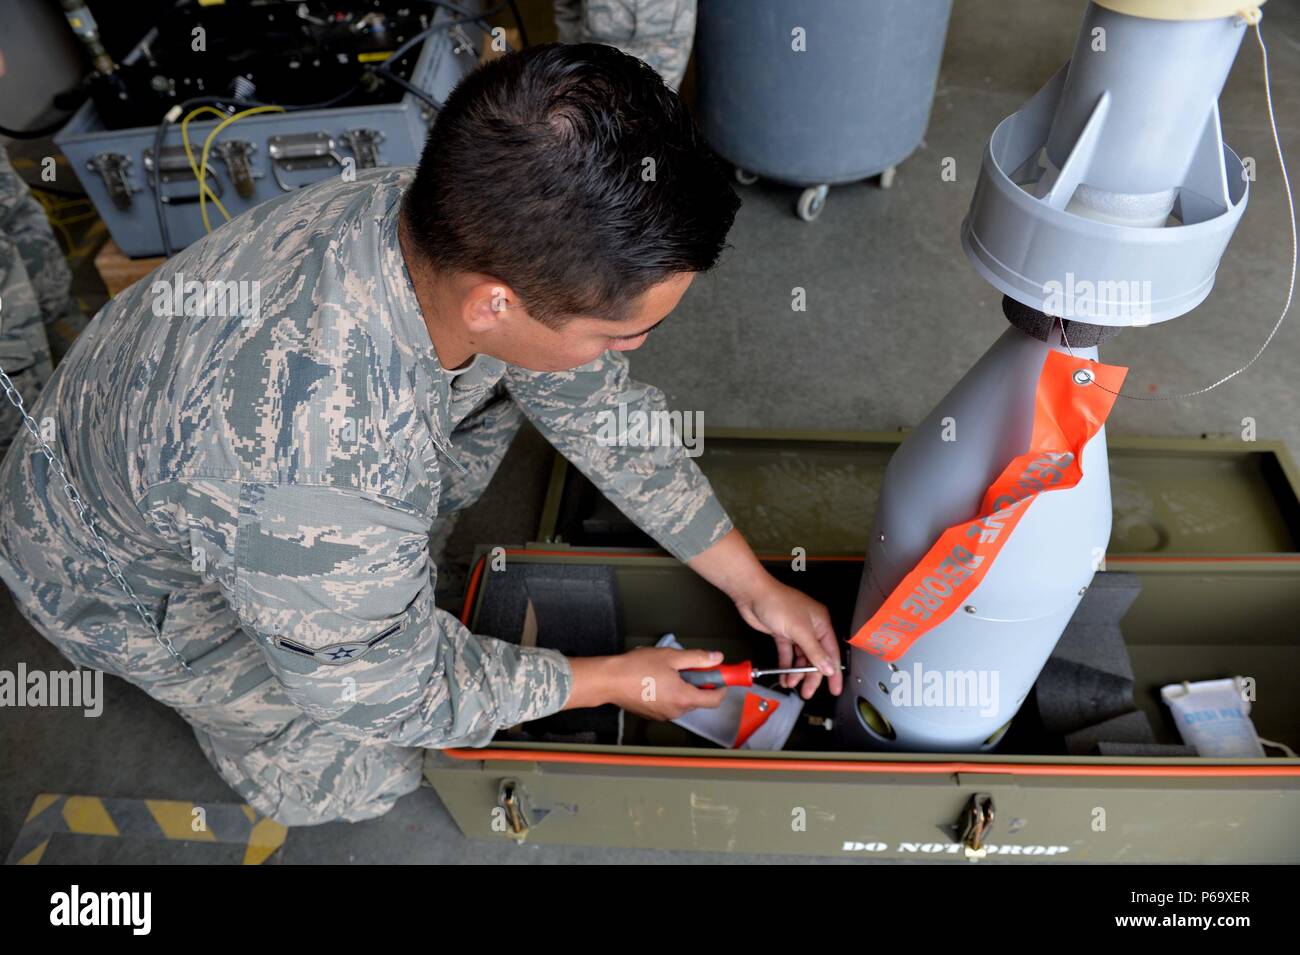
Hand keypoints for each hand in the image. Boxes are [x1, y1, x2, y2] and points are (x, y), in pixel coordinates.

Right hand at [564, 647, 726, 719]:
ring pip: (683, 701)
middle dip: (699, 683)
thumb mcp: (672, 657)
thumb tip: (716, 659)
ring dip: (683, 687)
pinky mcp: (653, 714)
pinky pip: (670, 703)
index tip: (723, 675)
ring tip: (668, 671)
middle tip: (690, 666)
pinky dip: (670, 692)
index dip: (721, 686)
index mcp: (684, 698)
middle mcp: (676, 711)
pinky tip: (657, 679)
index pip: (715, 699)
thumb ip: (698, 658)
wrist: (609, 680)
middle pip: (699, 699)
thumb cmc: (636, 669)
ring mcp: (664, 715)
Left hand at [735, 579, 841, 699]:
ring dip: (796, 672)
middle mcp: (810, 628)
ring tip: (791, 683)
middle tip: (807, 691)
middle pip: (816, 658)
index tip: (834, 688)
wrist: (752, 595)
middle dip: (811, 676)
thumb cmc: (777, 601)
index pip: (831, 652)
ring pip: (801, 658)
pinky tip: (784, 676)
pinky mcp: (782, 634)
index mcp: (821, 623)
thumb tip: (828, 667)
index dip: (833, 672)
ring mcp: (796, 632)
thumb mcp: (800, 630)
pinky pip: (787, 655)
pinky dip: (786, 666)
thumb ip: (815, 651)